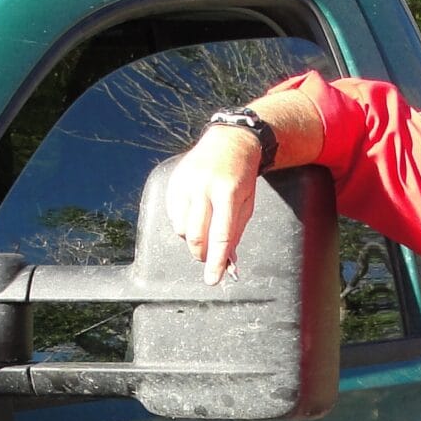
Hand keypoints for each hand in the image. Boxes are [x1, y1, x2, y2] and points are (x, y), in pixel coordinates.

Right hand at [165, 126, 262, 283]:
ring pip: (181, 229)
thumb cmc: (241, 175)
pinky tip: (195, 214)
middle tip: (208, 258)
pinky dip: (183, 224)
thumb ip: (235, 231)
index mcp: (227, 192)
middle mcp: (203, 187)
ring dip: (192, 239)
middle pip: (195, 236)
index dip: (216, 262)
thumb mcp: (247, 202)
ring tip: (204, 227)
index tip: (213, 280)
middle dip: (201, 254)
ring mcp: (185, 184)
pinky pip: (173, 216)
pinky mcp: (174, 182)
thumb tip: (226, 260)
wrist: (229, 141)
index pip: (220, 237)